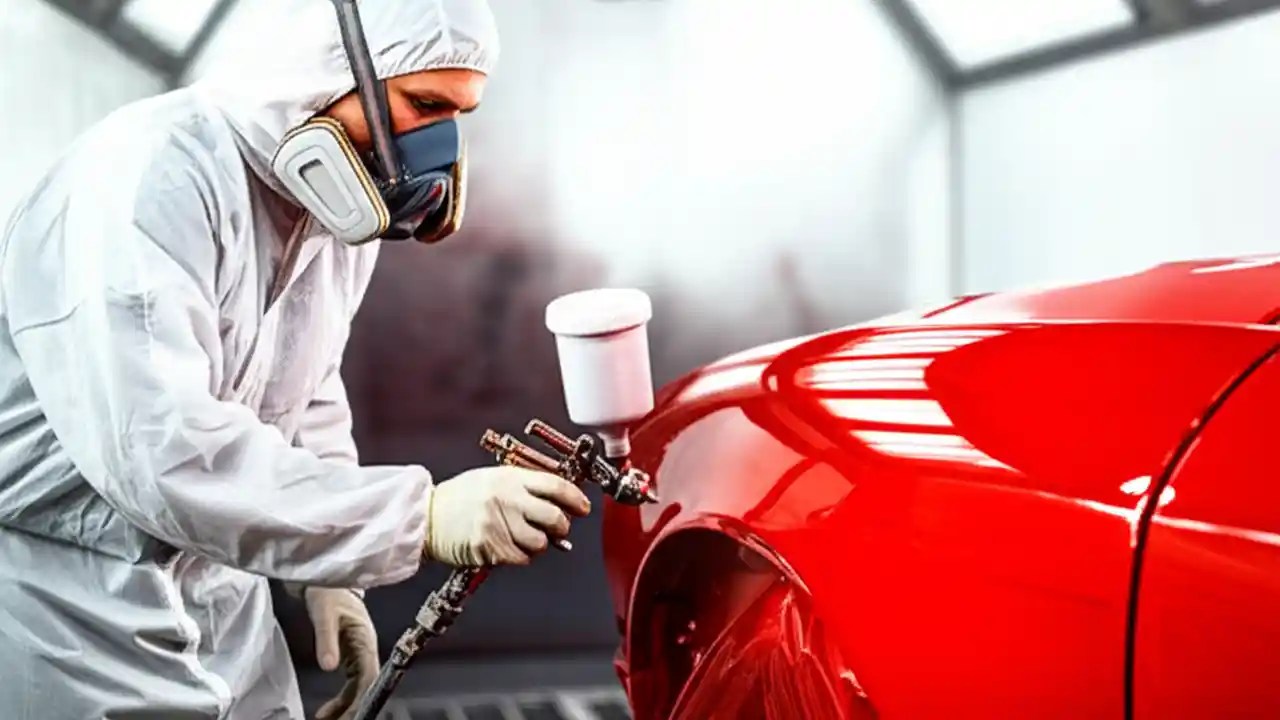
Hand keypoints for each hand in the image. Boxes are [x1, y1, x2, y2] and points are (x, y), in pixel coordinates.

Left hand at [305, 588, 378, 719]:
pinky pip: (350, 684)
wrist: (326, 576)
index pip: (369, 676)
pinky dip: (340, 700)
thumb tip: (328, 667)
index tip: (350, 716)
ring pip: (358, 688)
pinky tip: (327, 711)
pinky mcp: (350, 655)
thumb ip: (326, 639)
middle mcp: (366, 650)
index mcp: (365, 640)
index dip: (362, 698)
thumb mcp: (323, 613)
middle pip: (365, 687)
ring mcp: (359, 654)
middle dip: (353, 709)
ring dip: (346, 707)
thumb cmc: (327, 591)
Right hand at [424, 466, 591, 566]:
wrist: (426, 515)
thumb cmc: (458, 498)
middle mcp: (508, 498)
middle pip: (554, 516)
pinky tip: (511, 548)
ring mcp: (499, 522)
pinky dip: (522, 557)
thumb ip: (523, 487)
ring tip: (526, 538)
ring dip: (539, 544)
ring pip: (541, 542)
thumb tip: (556, 500)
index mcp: (510, 477)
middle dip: (562, 526)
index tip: (582, 507)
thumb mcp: (492, 479)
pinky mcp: (490, 546)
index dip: (575, 498)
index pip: (556, 485)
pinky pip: (522, 558)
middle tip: (557, 528)